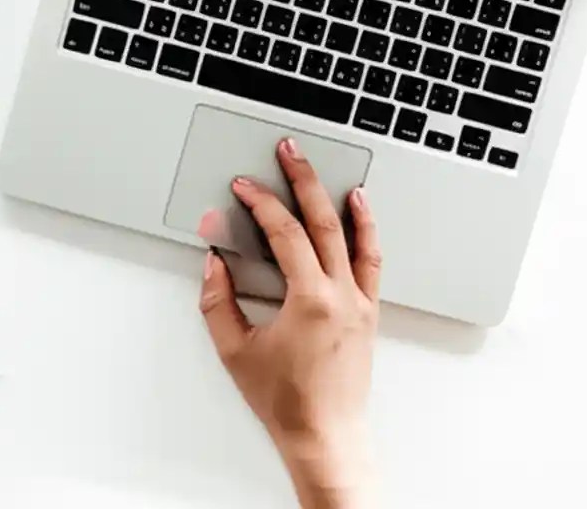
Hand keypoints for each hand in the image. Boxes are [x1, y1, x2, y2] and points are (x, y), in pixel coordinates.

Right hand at [198, 138, 380, 508]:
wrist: (325, 434)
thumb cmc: (284, 400)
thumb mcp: (234, 349)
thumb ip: (217, 301)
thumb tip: (215, 262)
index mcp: (310, 299)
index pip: (284, 233)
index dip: (261, 203)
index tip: (244, 186)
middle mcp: (342, 295)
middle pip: (323, 221)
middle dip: (302, 181)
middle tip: (289, 152)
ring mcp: (361, 303)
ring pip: (355, 236)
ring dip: (338, 199)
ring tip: (328, 173)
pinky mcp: (368, 313)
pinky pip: (371, 260)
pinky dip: (366, 231)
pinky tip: (360, 214)